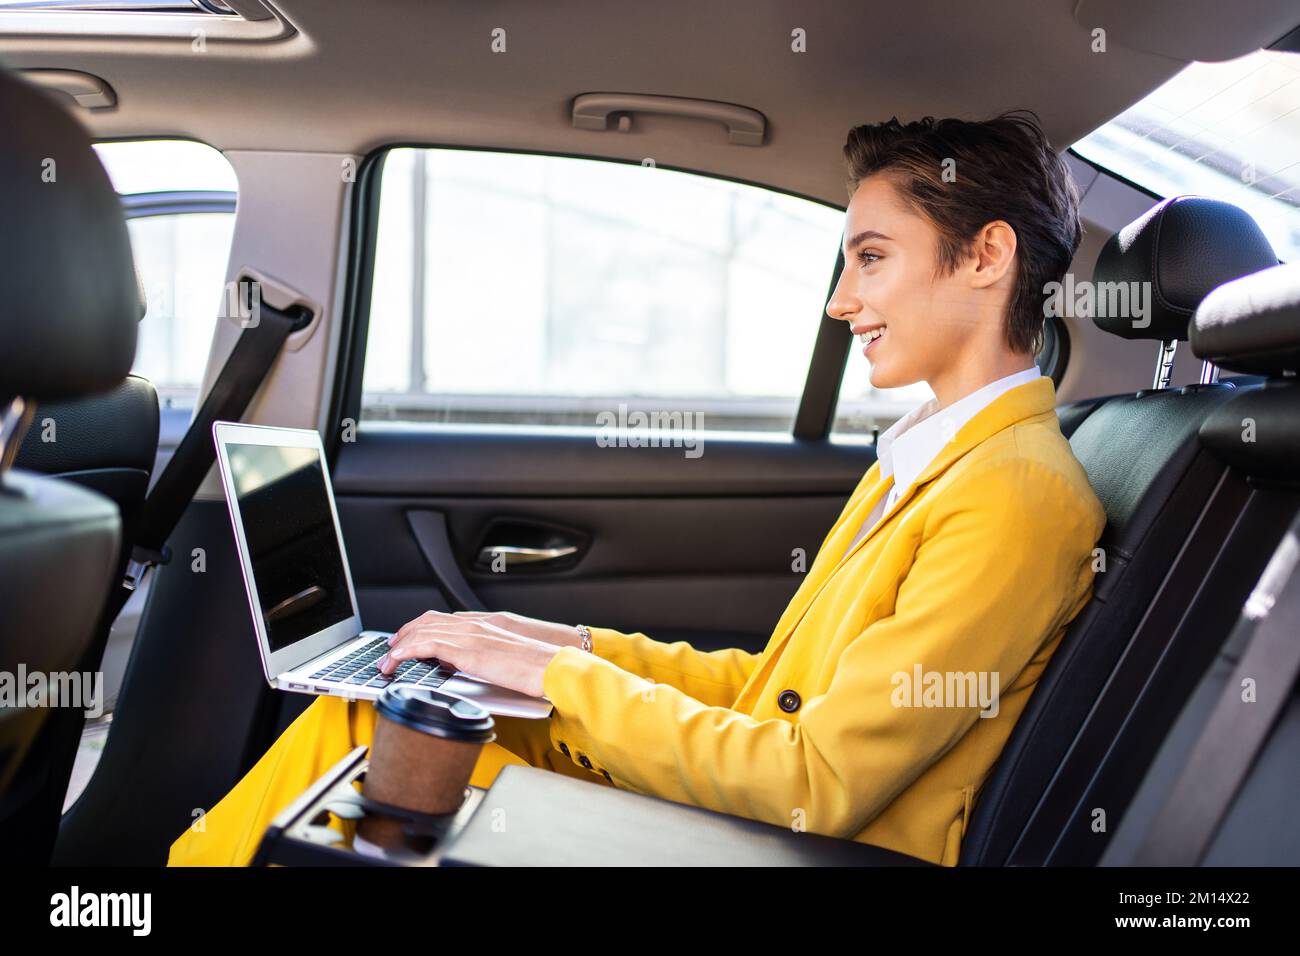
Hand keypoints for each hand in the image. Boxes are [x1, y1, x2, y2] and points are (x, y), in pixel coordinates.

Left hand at [377, 610, 577, 697]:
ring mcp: (470, 635)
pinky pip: (428, 644)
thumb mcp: (503, 659)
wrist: (553, 668)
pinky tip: (396, 660)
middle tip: (389, 650)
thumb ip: (481, 655)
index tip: (405, 640)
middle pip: (427, 621)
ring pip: (423, 631)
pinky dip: (406, 650)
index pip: (441, 619)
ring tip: (386, 661)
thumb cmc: (537, 668)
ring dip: (399, 646)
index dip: (418, 628)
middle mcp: (474, 625)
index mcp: (483, 625)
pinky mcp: (468, 651)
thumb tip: (460, 663)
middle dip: (403, 634)